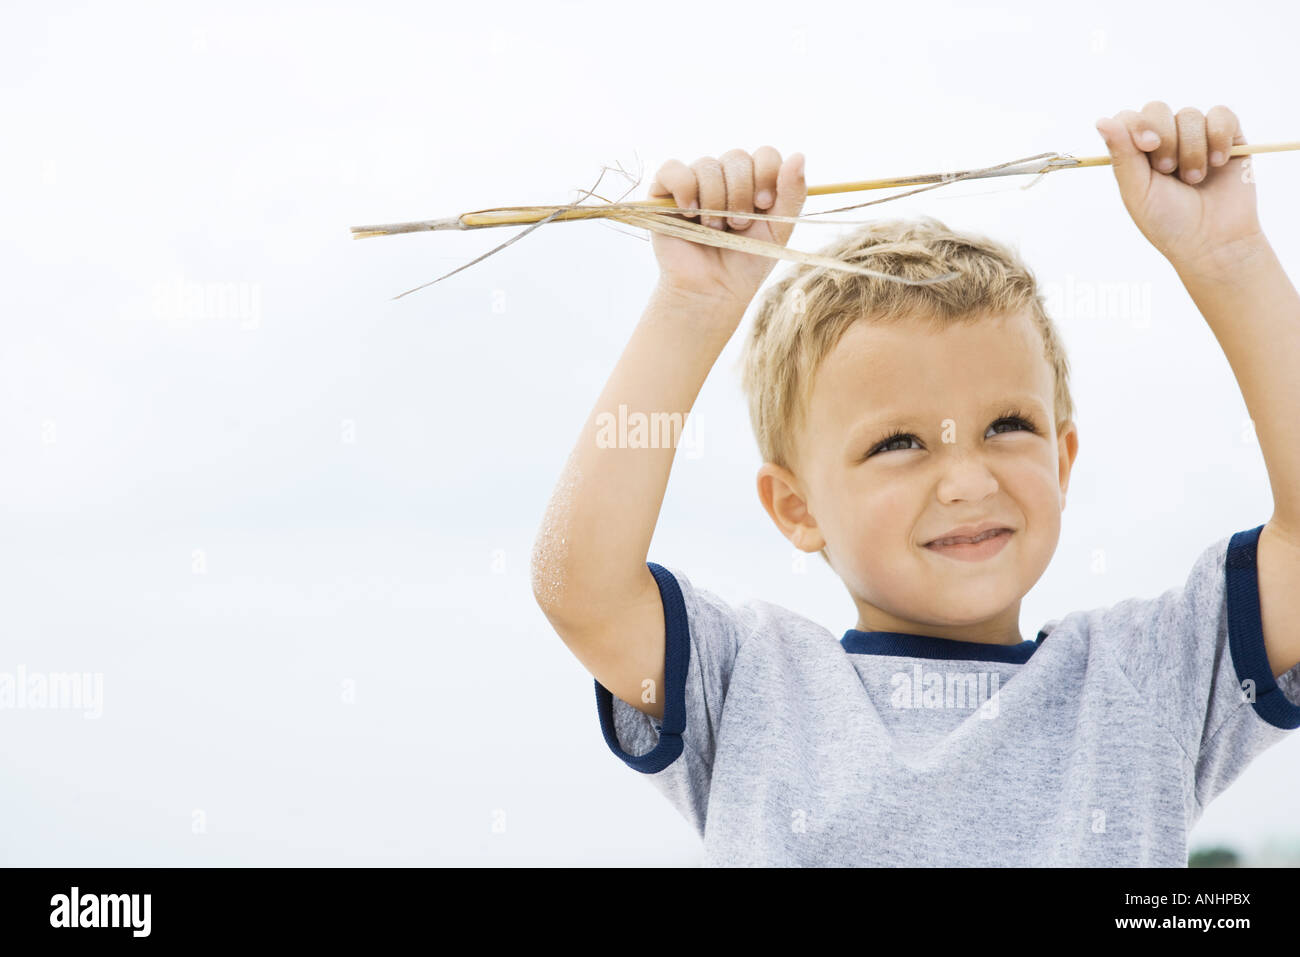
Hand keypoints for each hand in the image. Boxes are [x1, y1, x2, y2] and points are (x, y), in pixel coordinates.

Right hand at [647, 146, 805, 307]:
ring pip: (707, 165)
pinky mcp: (664, 192)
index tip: (763, 205)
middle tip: (737, 225)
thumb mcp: (779, 230)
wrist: (713, 290)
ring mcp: (694, 182)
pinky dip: (684, 188)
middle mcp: (724, 177)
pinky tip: (689, 212)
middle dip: (740, 194)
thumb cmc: (746, 262)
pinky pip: (673, 170)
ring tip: (713, 229)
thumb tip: (799, 155)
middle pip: (736, 157)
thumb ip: (792, 194)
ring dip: (714, 200)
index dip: (766, 175)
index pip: (764, 154)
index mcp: (753, 182)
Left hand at [1094, 103, 1264, 272]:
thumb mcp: (1137, 192)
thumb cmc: (1169, 223)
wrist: (1214, 241)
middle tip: (1169, 170)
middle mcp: (1165, 141)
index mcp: (1136, 154)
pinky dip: (1219, 137)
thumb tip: (1102, 120)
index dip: (1137, 125)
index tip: (1147, 146)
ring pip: (1189, 114)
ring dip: (1192, 149)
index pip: (1128, 118)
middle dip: (1164, 139)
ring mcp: (1196, 137)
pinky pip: (1221, 115)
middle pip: (1156, 109)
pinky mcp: (1228, 137)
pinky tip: (1218, 163)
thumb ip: (1122, 155)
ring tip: (1194, 179)